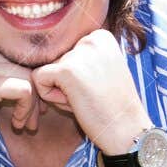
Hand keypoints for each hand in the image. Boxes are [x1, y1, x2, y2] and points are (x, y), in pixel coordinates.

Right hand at [0, 37, 39, 166]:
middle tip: (29, 119)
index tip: (25, 104)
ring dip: (32, 104)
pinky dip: (27, 109)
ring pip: (29, 78)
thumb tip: (41, 68)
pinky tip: (17, 124)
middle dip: (33, 95)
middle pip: (24, 66)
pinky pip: (26, 89)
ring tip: (24, 123)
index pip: (15, 56)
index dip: (26, 81)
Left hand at [31, 30, 149, 154]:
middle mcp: (91, 39)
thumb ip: (82, 58)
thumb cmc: (114, 106)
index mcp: (101, 37)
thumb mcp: (102, 70)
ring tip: (87, 100)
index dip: (76, 75)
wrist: (128, 130)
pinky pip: (39, 79)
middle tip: (93, 96)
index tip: (97, 87)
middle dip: (67, 83)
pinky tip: (74, 103)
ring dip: (61, 91)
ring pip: (47, 70)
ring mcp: (79, 54)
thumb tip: (47, 50)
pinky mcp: (66, 70)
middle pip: (56, 60)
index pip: (67, 51)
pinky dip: (50, 97)